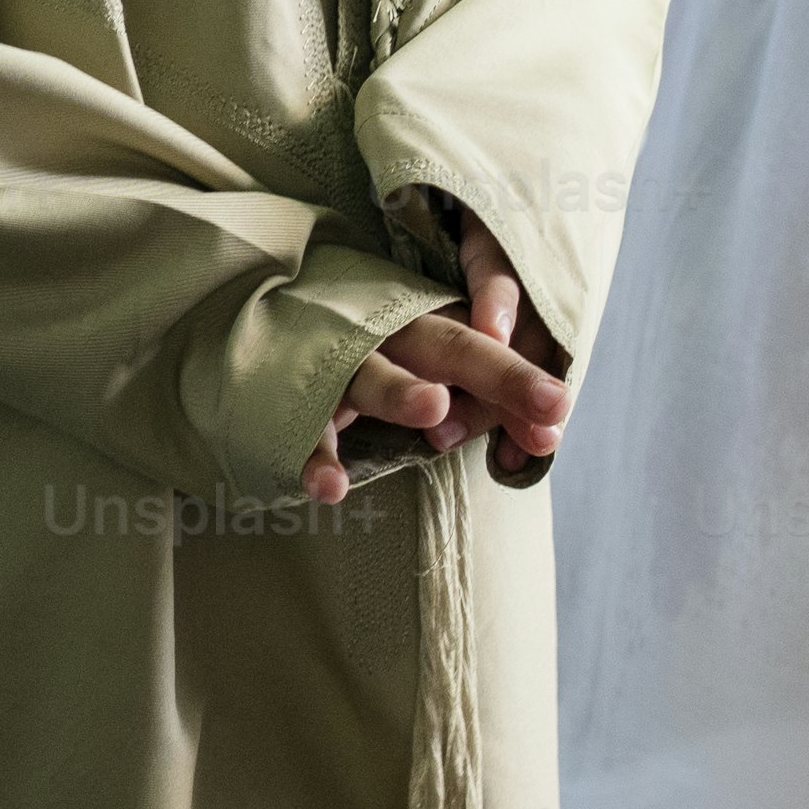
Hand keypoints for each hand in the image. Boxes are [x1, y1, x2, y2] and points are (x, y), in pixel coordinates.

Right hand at [313, 210, 568, 506]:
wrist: (250, 323)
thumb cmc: (361, 348)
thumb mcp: (422, 358)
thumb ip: (483, 395)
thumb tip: (548, 434)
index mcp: (425, 320)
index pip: (485, 340)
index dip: (521, 371)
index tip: (558, 408)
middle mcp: (385, 333)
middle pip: (448, 346)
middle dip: (498, 373)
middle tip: (549, 402)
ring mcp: (335, 364)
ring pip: (373, 376)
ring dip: (402, 390)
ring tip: (436, 409)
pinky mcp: (290, 401)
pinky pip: (306, 431)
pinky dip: (315, 458)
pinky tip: (332, 488)